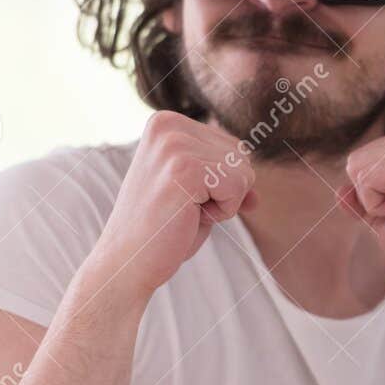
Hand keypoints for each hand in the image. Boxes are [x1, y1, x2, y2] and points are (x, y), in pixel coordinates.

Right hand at [88, 112, 255, 299]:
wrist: (127, 262)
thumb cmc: (161, 232)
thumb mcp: (195, 196)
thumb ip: (224, 181)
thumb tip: (256, 197)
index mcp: (166, 122)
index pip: (232, 146)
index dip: (220, 183)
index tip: (182, 197)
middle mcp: (168, 124)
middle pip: (241, 155)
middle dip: (225, 191)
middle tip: (182, 207)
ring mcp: (174, 144)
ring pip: (244, 172)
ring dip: (223, 202)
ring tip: (183, 211)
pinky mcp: (184, 168)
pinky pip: (238, 188)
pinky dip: (223, 212)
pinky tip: (188, 217)